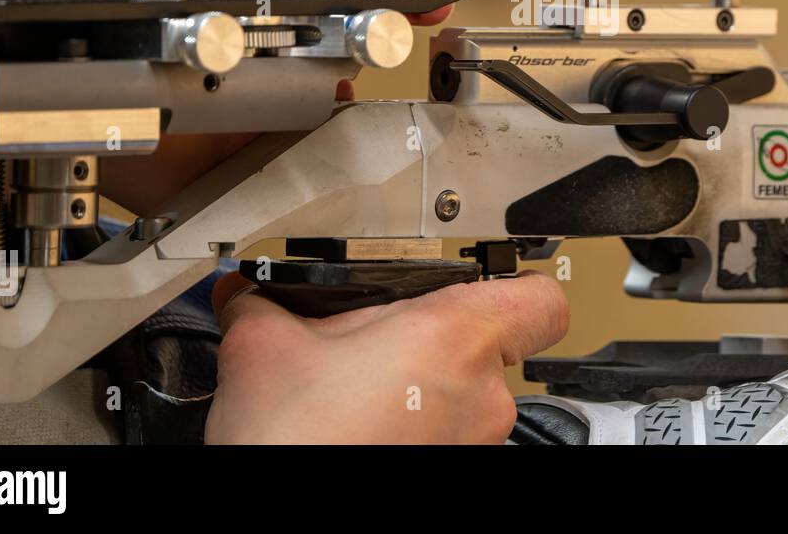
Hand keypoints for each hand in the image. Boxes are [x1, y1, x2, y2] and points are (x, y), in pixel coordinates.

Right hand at [205, 270, 568, 443]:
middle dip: (428, 340)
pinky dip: (412, 426)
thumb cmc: (298, 442)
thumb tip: (246, 294)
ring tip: (354, 391)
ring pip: (463, 396)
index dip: (518, 282)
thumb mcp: (263, 351)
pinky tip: (358, 427)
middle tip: (374, 343)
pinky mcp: (451, 473)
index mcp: (456, 338)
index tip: (485, 278)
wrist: (284, 519)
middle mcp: (483, 397)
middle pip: (485, 345)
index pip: (542, 299)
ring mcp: (473, 444)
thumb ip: (263, 304)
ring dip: (418, 388)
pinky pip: (445, 434)